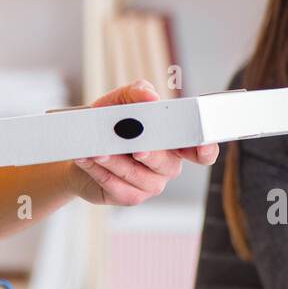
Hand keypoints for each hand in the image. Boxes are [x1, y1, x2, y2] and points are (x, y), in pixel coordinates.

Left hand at [69, 79, 219, 205]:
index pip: (202, 151)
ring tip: (98, 151)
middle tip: (136, 148)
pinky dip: (100, 172)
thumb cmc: (108, 123)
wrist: (81, 148)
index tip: (201, 145)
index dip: (206, 150)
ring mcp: (151, 184)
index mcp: (174, 142)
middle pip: (167, 164)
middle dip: (151, 154)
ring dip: (116, 163)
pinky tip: (88, 159)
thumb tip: (150, 96)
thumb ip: (137, 92)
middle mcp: (167, 165)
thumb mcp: (121, 100)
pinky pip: (118, 188)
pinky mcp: (130, 197)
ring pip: (139, 177)